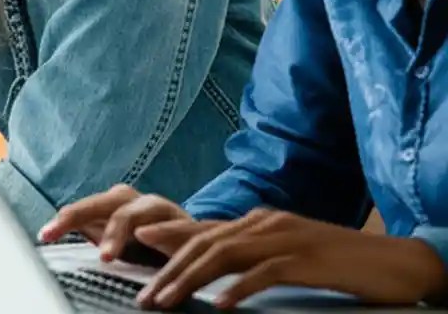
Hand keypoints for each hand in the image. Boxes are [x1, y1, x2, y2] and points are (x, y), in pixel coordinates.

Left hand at [40, 184, 200, 263]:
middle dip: (80, 217)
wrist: (200, 242)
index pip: (83, 210)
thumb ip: (93, 235)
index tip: (44, 235)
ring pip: (131, 213)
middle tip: (59, 233)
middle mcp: (135, 201)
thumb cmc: (152, 242)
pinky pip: (171, 226)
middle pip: (103, 204)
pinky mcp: (184, 223)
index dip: (64, 220)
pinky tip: (147, 237)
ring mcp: (159, 208)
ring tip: (105, 255)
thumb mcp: (119, 240)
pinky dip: (160, 232)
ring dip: (116, 232)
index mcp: (116, 205)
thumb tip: (56, 233)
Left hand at [136, 208, 447, 309]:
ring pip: (225, 254)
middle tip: (144, 296)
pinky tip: (220, 305)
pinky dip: (239, 288)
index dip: (165, 240)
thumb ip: (249, 259)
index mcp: (256, 222)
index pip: (201, 230)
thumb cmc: (337, 263)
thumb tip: (212, 274)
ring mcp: (286, 238)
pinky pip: (265, 272)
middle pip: (203, 243)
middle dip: (168, 270)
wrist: (396, 262)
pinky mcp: (308, 259)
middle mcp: (264, 223)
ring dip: (190, 279)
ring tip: (167, 301)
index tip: (131, 250)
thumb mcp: (285, 256)